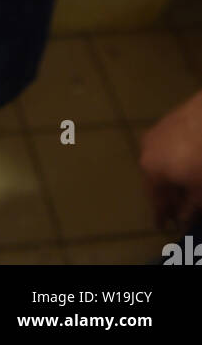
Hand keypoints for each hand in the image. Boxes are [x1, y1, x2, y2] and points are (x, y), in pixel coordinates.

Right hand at [138, 91, 201, 228]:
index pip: (155, 200)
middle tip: (179, 206)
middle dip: (167, 193)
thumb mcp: (200, 192)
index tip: (163, 225)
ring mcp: (157, 131)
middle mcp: (147, 149)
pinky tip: (190, 162)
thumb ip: (189, 208)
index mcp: (150, 169)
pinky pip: (169, 146)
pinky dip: (176, 158)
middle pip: (155, 178)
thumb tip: (182, 219)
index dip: (161, 215)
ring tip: (187, 185)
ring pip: (162, 160)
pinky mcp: (169, 119)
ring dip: (172, 175)